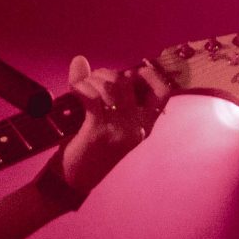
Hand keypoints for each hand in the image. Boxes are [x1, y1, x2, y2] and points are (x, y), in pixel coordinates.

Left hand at [58, 54, 170, 195]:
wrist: (74, 179)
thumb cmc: (90, 147)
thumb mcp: (106, 121)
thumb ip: (100, 92)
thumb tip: (79, 58)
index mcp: (145, 124)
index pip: (164, 92)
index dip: (150, 75)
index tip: (130, 73)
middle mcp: (137, 127)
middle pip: (128, 81)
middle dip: (105, 74)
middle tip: (90, 82)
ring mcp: (120, 130)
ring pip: (111, 86)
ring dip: (91, 80)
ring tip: (80, 88)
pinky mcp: (99, 132)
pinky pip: (92, 97)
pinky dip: (81, 87)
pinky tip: (74, 90)